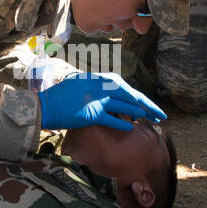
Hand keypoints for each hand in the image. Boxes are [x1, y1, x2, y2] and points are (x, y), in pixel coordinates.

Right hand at [37, 72, 165, 129]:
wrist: (45, 105)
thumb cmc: (62, 98)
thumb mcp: (82, 86)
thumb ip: (98, 90)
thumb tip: (114, 98)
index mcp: (99, 79)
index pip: (125, 88)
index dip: (139, 98)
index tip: (149, 106)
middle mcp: (100, 86)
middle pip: (130, 96)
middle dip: (147, 105)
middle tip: (161, 114)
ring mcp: (97, 99)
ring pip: (125, 106)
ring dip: (140, 113)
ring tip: (153, 119)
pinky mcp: (92, 113)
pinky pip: (111, 119)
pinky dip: (122, 124)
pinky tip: (132, 128)